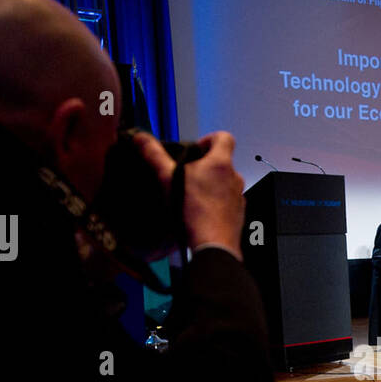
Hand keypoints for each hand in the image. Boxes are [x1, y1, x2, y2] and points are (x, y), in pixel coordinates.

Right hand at [132, 130, 244, 260]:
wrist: (213, 244)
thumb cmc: (194, 211)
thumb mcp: (168, 178)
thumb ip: (154, 155)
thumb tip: (141, 138)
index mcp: (220, 163)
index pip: (224, 137)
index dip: (209, 139)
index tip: (196, 149)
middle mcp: (234, 178)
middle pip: (223, 162)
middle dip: (206, 166)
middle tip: (188, 175)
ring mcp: (238, 197)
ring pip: (226, 183)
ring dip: (211, 185)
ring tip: (192, 197)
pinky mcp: (238, 214)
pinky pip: (228, 202)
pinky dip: (217, 204)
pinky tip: (201, 213)